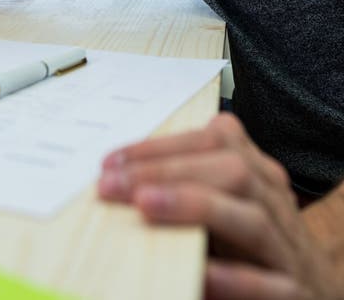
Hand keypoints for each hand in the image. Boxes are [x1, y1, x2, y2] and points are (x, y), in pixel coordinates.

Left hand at [98, 113, 341, 298]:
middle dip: (166, 170)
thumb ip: (186, 184)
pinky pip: (268, 284)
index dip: (162, 146)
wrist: (312, 294)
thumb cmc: (251, 249)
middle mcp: (276, 203)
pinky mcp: (295, 294)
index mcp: (258, 174)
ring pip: (253, 217)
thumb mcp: (222, 207)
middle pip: (232, 170)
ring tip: (144, 206)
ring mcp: (289, 250)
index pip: (215, 140)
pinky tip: (200, 273)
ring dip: (194, 206)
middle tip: (113, 185)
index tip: (112, 161)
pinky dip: (233, 277)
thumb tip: (120, 178)